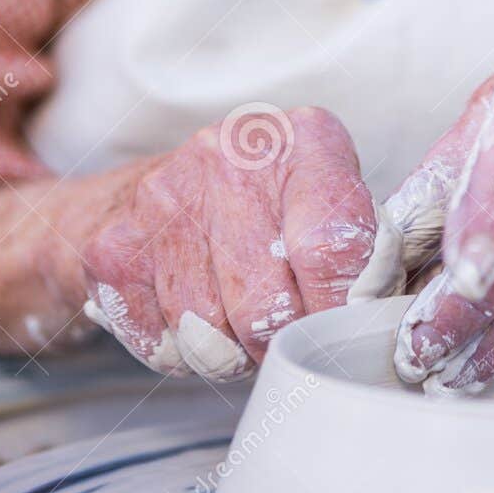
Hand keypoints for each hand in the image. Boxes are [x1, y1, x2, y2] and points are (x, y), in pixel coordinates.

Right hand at [83, 107, 390, 379]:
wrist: (139, 195)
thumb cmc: (259, 210)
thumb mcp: (326, 204)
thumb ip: (367, 251)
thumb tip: (379, 322)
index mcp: (303, 140)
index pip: (332, 247)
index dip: (341, 310)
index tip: (341, 330)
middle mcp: (229, 156)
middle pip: (268, 305)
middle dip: (283, 342)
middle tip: (287, 337)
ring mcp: (164, 198)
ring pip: (211, 332)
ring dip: (232, 352)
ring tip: (238, 322)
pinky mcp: (114, 247)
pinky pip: (163, 342)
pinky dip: (184, 353)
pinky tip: (191, 316)